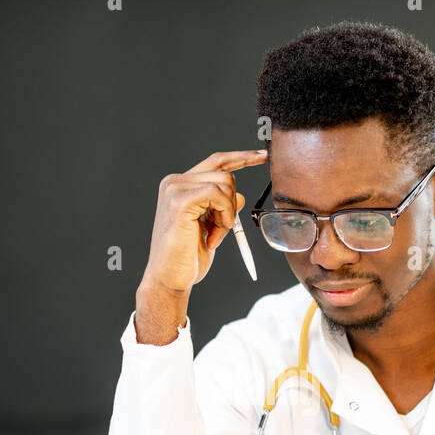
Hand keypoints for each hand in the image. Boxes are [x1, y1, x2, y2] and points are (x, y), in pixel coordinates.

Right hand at [141, 148, 267, 295]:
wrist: (170, 278)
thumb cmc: (188, 256)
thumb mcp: (212, 228)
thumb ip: (222, 208)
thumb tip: (239, 196)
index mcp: (181, 185)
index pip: (216, 162)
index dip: (241, 157)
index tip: (263, 156)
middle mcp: (175, 182)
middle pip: (225, 174)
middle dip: (232, 205)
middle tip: (221, 231)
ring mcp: (175, 189)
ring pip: (225, 184)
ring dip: (228, 214)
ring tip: (214, 236)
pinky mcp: (179, 201)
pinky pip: (218, 194)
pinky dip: (224, 215)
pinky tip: (213, 235)